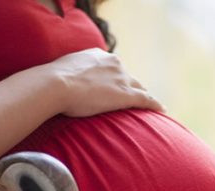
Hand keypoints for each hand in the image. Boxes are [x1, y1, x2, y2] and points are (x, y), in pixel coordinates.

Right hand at [47, 49, 164, 116]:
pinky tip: (162, 110)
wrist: (55, 85)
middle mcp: (114, 64)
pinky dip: (155, 105)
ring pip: (139, 88)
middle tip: (133, 98)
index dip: (116, 77)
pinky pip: (146, 99)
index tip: (116, 85)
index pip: (114, 67)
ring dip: (143, 96)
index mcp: (98, 55)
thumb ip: (70, 75)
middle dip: (131, 86)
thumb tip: (64, 84)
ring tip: (150, 107)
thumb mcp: (62, 72)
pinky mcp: (126, 94)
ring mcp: (121, 79)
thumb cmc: (52, 82)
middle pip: (129, 76)